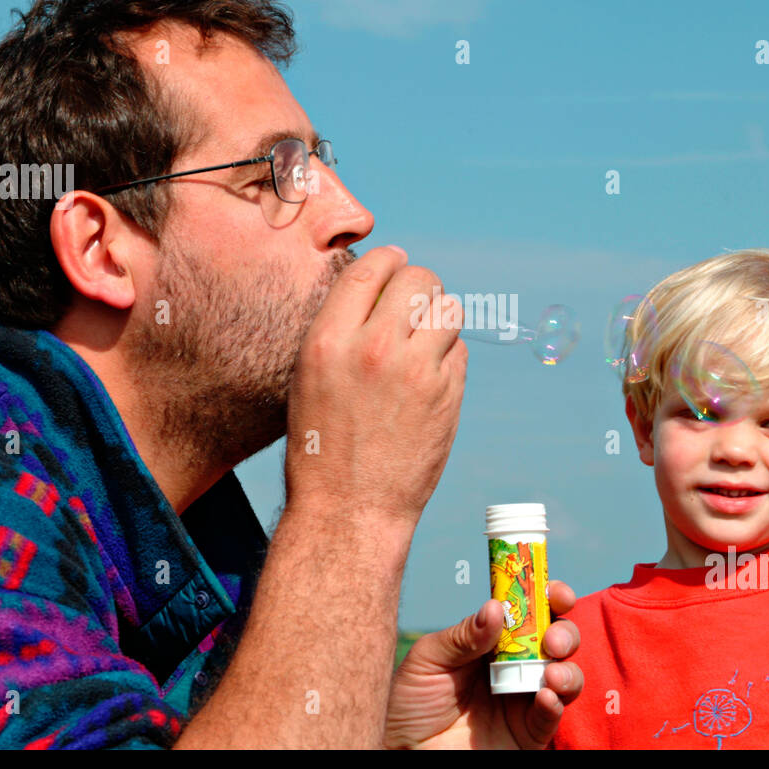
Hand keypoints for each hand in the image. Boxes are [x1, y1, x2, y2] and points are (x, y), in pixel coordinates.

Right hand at [284, 246, 466, 525]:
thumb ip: (341, 331)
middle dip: (421, 285)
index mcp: (328, 341)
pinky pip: (459, 350)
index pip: (370, 270)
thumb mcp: (310, 379)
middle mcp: (374, 349)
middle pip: (419, 280)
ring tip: (425, 337)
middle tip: (415, 303)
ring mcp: (416, 372)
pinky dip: (448, 355)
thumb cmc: (321, 447)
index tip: (397, 262)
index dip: (389, 260)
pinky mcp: (448, 396)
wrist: (350, 509)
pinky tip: (429, 377)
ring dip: (440, 317)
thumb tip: (376, 290)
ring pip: (449, 310)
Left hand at [384, 580, 582, 748]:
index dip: (546, 597)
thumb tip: (496, 607)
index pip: (527, 613)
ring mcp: (522, 701)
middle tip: (552, 640)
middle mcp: (512, 667)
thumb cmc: (409, 705)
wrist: (404, 753)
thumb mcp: (427, 661)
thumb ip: (462, 636)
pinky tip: (546, 698)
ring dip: (567, 670)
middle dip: (563, 633)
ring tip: (551, 674)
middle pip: (554, 640)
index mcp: (490, 642)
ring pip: (565, 677)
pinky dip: (555, 706)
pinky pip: (551, 719)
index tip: (555, 591)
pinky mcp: (526, 735)